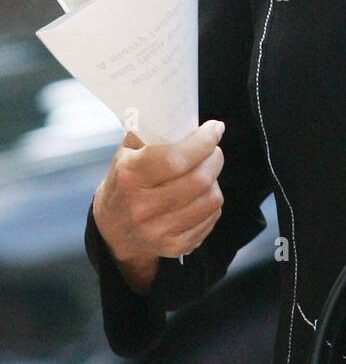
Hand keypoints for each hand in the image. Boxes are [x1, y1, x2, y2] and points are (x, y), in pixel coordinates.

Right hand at [92, 119, 225, 265]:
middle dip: (214, 158)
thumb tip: (184, 117)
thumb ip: (150, 134)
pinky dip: (212, 202)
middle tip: (213, 149)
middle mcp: (143, 207)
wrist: (113, 230)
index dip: (202, 142)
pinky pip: (211, 218)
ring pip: (211, 199)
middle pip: (199, 179)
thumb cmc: (124, 182)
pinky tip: (201, 194)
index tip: (214, 128)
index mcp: (129, 177)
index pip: (176, 159)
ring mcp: (159, 231)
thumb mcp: (126, 154)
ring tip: (205, 172)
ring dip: (215, 180)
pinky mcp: (174, 246)